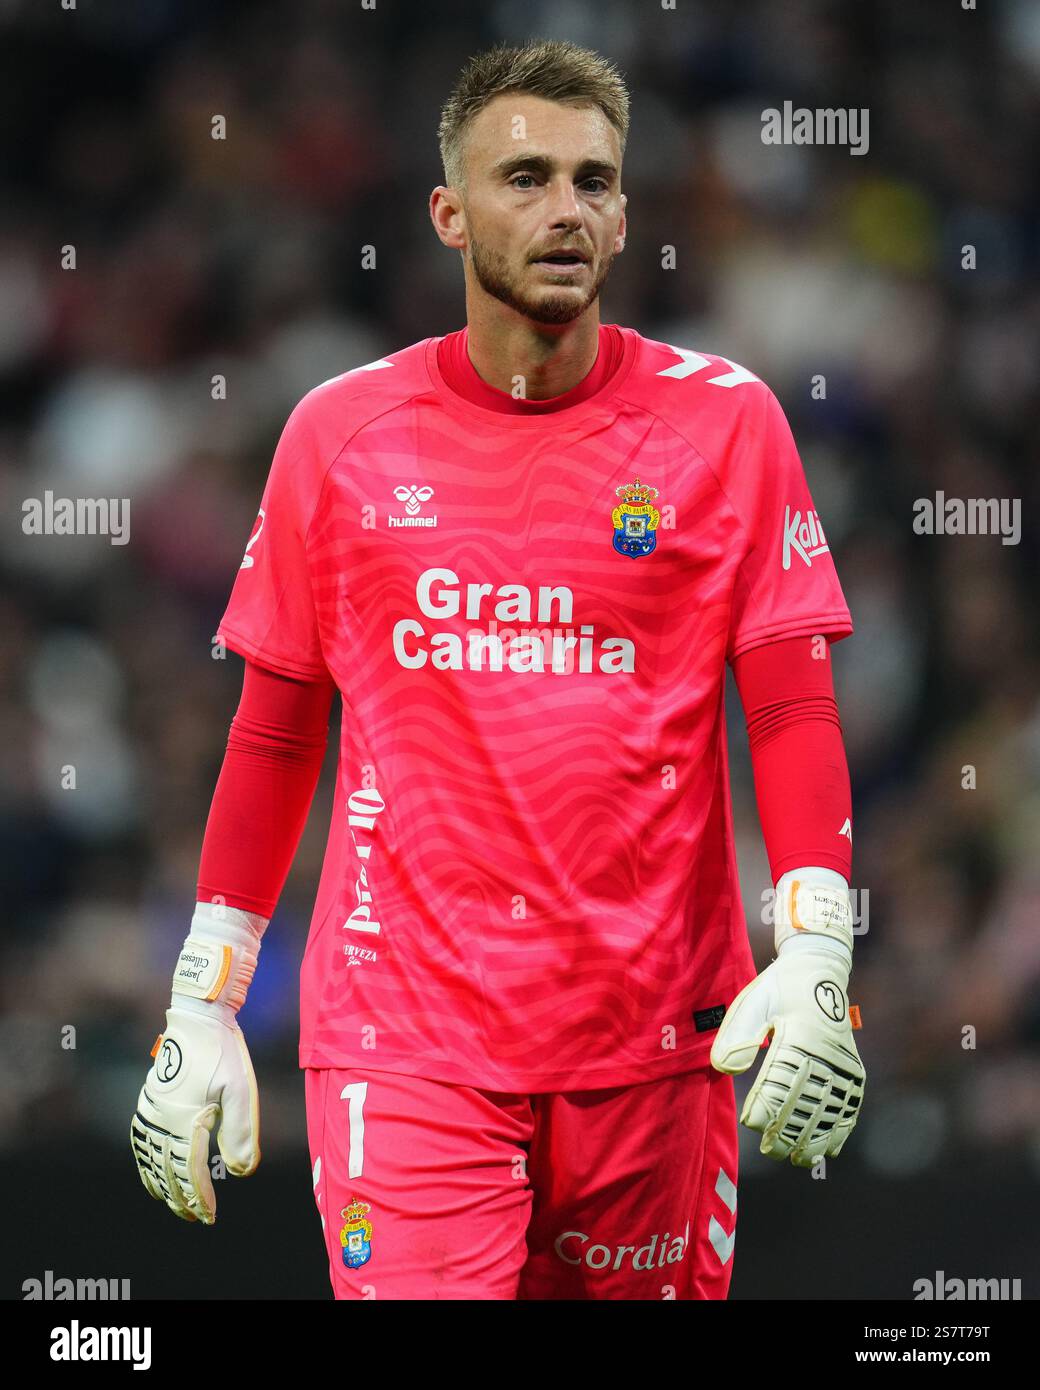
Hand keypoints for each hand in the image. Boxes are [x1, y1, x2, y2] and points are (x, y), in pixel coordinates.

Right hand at [131, 999, 260, 1223]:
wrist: (197, 1016)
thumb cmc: (222, 1051)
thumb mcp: (240, 1090)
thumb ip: (240, 1132)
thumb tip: (241, 1172)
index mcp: (185, 1120)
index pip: (190, 1172)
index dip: (199, 1197)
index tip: (209, 1216)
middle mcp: (162, 1119)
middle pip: (167, 1170)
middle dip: (181, 1198)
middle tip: (194, 1218)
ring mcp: (151, 1109)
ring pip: (150, 1158)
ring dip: (160, 1184)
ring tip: (171, 1203)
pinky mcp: (148, 1098)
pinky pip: (140, 1139)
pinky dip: (145, 1160)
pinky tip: (151, 1167)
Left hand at [710, 934, 864, 1166]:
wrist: (818, 968)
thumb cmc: (779, 988)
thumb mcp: (753, 1003)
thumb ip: (738, 1035)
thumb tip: (725, 1069)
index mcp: (801, 1036)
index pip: (782, 1081)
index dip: (767, 1107)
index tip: (752, 1125)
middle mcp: (827, 1052)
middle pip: (808, 1101)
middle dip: (790, 1130)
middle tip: (771, 1151)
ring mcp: (843, 1060)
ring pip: (831, 1107)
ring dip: (816, 1136)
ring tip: (798, 1159)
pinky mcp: (852, 1066)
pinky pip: (849, 1102)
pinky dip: (840, 1127)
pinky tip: (831, 1148)